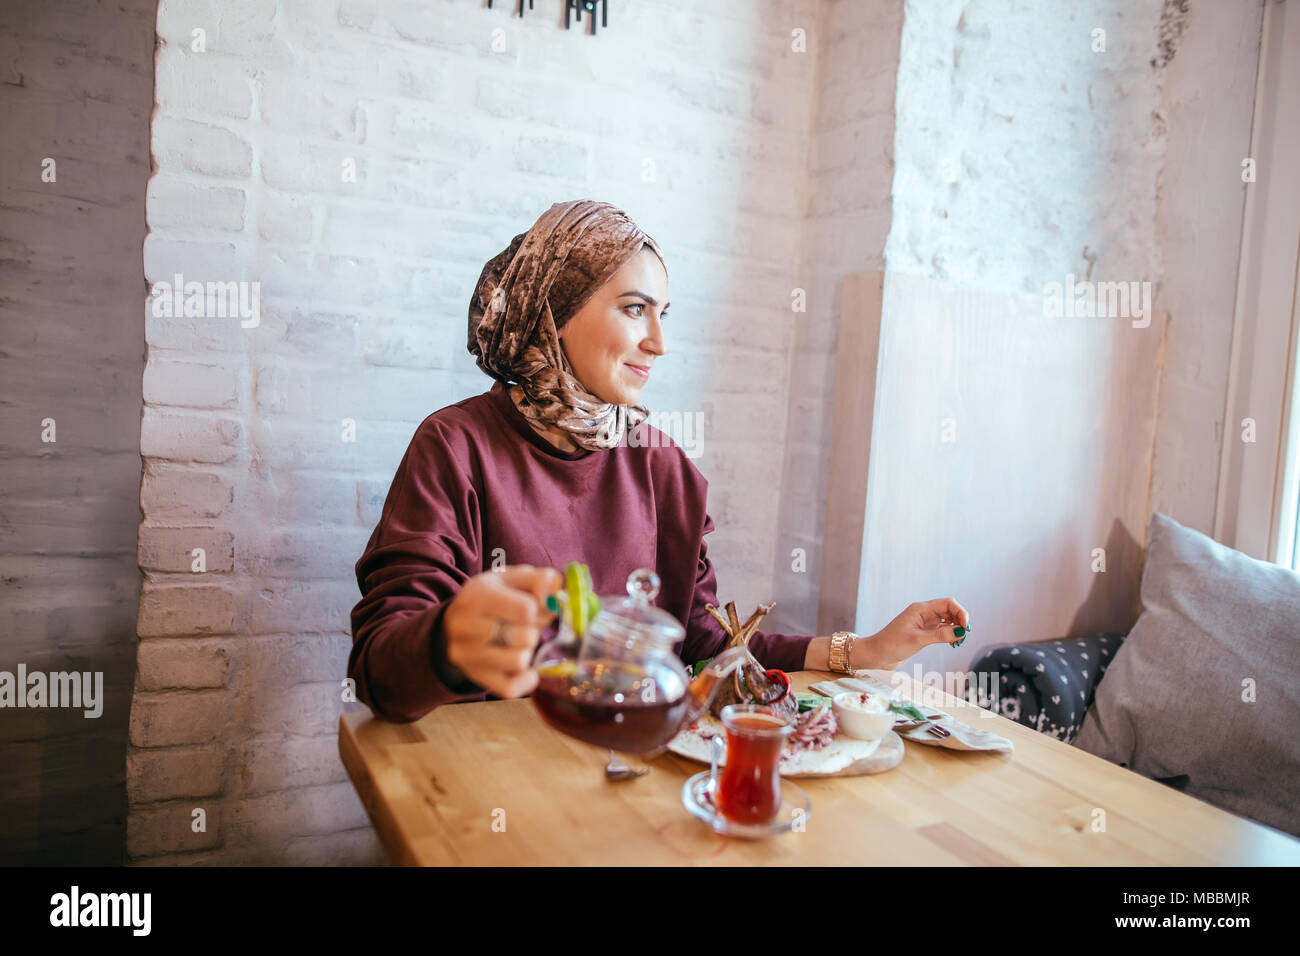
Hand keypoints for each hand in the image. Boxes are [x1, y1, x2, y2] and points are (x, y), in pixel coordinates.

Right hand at [440, 564, 560, 698]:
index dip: (539, 609)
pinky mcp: (474, 677)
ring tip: (517, 643)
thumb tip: (554, 587)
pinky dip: (524, 678)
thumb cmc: (490, 599)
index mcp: (476, 595)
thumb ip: (536, 580)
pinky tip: (521, 666)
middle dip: (533, 631)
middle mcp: (465, 625)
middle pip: (524, 637)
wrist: (452, 625)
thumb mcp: (510, 580)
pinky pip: (510, 688)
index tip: (534, 607)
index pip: (526, 610)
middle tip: (524, 626)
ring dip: (527, 652)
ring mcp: (466, 654)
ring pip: (519, 661)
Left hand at [856, 598, 970, 670]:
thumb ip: (940, 635)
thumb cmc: (891, 645)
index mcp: (920, 609)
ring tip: (959, 641)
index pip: (948, 603)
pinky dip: (950, 634)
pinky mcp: (923, 633)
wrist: (876, 655)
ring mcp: (924, 623)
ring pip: (947, 620)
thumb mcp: (918, 640)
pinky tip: (953, 643)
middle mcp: (923, 613)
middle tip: (964, 636)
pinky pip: (942, 629)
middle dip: (960, 620)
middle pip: (949, 610)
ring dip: (956, 628)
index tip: (966, 627)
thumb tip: (961, 631)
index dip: (960, 612)